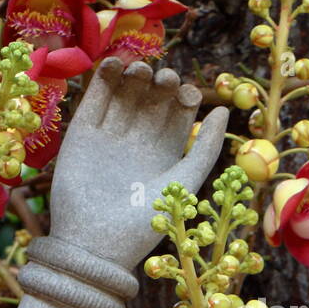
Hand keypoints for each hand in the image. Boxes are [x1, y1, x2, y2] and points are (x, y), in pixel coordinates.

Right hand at [47, 58, 227, 271]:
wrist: (95, 243)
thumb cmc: (144, 220)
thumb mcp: (185, 181)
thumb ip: (207, 147)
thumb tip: (226, 110)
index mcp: (164, 154)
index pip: (178, 114)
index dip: (185, 97)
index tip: (188, 94)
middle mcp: (137, 142)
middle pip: (152, 99)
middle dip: (161, 84)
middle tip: (165, 80)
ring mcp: (110, 135)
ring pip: (124, 94)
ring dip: (134, 76)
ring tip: (141, 70)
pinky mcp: (82, 133)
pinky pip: (95, 98)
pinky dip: (104, 78)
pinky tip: (116, 64)